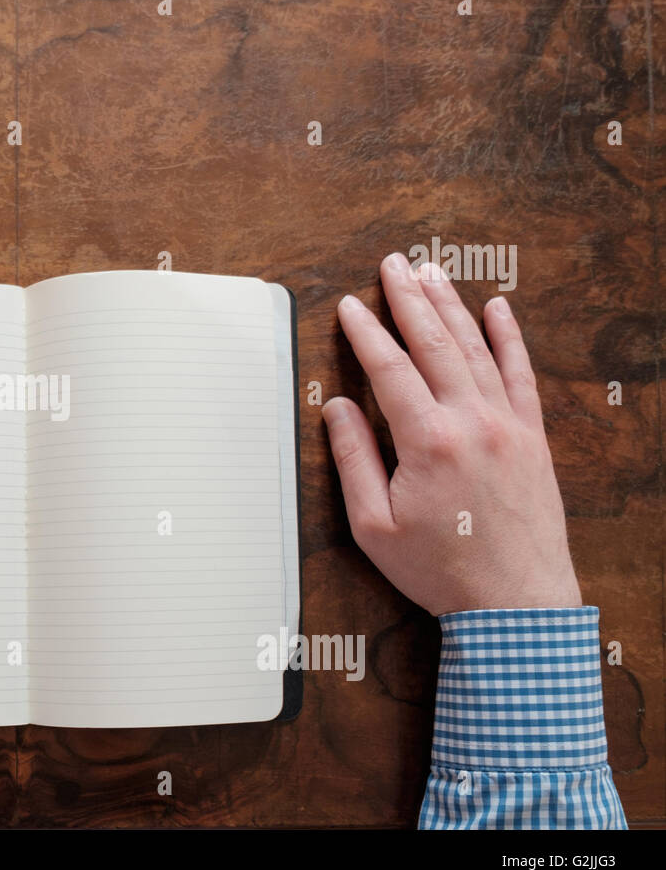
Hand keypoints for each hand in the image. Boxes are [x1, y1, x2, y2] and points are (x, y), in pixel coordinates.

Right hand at [322, 252, 580, 615]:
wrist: (515, 605)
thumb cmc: (440, 570)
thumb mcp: (373, 525)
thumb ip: (354, 459)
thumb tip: (337, 408)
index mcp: (427, 441)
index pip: (390, 368)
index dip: (365, 332)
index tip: (350, 305)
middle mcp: (472, 421)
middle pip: (435, 344)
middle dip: (409, 300)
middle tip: (393, 265)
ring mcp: (509, 425)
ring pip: (477, 349)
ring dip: (451, 307)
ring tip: (431, 274)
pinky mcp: (533, 438)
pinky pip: (521, 374)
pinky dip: (510, 338)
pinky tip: (498, 309)